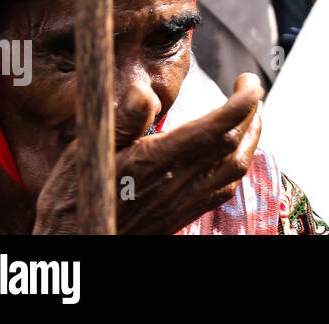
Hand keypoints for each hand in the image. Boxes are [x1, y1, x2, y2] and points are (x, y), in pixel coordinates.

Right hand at [33, 73, 263, 233]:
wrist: (75, 244)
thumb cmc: (77, 199)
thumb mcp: (89, 151)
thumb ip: (122, 120)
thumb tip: (145, 91)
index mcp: (158, 160)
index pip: (215, 128)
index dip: (241, 104)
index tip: (250, 84)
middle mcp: (177, 181)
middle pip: (232, 144)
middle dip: (250, 113)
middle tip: (250, 89)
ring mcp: (183, 200)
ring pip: (234, 168)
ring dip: (250, 139)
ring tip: (252, 117)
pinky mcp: (182, 214)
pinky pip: (223, 190)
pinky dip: (237, 166)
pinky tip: (232, 157)